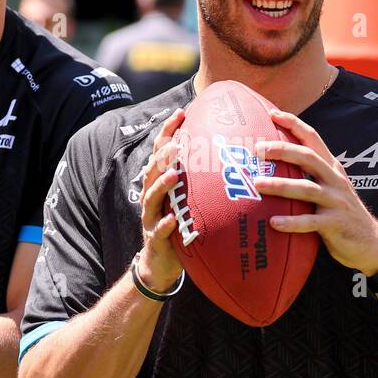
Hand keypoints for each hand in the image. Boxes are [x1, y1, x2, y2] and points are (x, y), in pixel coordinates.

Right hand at [134, 107, 186, 293]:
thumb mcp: (186, 199)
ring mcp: (151, 217)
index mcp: (160, 183)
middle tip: (177, 143)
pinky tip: (172, 220)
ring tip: (173, 175)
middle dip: (163, 155)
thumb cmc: (178, 225)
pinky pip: (159, 231)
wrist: (161, 263)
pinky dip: (165, 225)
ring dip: (162, 184)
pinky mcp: (155, 239)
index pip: (161, 151)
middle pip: (153, 170)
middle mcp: (151, 197)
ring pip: (152, 197)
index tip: (181, 113)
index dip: (168, 132)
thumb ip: (198, 178)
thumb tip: (226, 152)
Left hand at [254, 109, 377, 277]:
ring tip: (258, 184)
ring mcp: (337, 201)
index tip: (272, 113)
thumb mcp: (330, 189)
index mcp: (332, 168)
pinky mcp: (336, 224)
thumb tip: (276, 167)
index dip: (293, 124)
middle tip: (258, 149)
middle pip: (308, 157)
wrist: (371, 243)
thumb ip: (310, 176)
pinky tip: (274, 222)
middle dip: (283, 150)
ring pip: (307, 188)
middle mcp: (335, 181)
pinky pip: (311, 222)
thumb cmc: (341, 214)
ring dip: (281, 185)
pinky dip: (292, 222)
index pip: (313, 138)